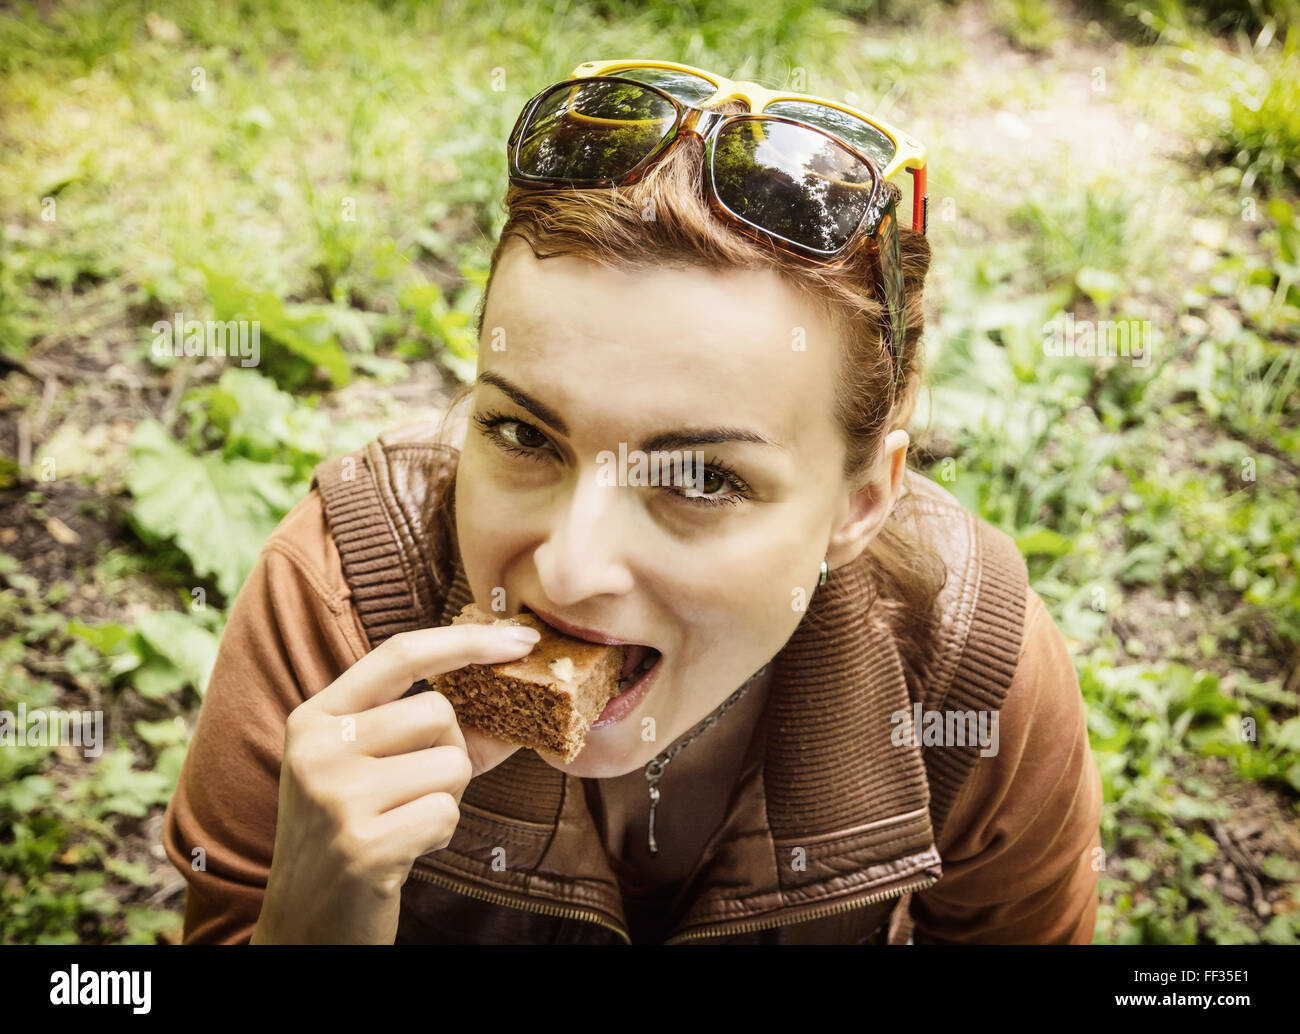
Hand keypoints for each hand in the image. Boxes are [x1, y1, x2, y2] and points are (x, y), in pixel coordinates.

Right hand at [250, 622, 540, 943]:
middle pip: (438, 712)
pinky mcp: (364, 846)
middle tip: (413, 791)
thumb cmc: (352, 833)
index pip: (399, 654)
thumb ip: (421, 726)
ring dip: (445, 797)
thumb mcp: (364, 768)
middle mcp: (317, 749)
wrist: (305, 926)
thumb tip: (514, 689)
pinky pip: (447, 812)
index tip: (520, 639)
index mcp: (315, 717)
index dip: (466, 640)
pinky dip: (440, 833)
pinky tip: (404, 851)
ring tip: (403, 822)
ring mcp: (337, 797)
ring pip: (452, 764)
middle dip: (450, 752)